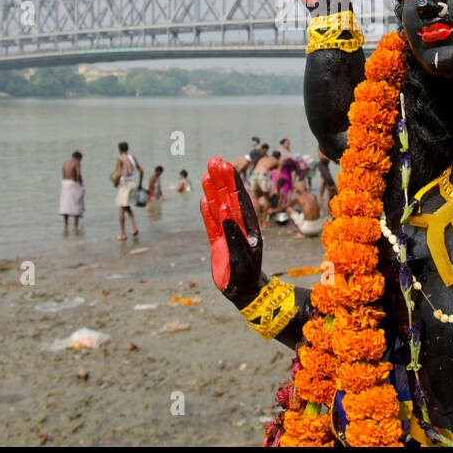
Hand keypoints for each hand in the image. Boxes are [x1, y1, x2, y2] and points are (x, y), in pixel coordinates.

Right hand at [200, 157, 263, 305]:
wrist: (244, 292)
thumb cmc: (247, 276)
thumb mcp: (242, 256)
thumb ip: (233, 235)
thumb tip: (224, 212)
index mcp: (249, 226)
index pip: (240, 199)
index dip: (233, 182)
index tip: (226, 165)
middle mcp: (239, 226)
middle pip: (228, 198)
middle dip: (222, 180)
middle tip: (214, 160)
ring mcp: (228, 233)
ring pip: (218, 207)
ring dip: (213, 191)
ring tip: (206, 173)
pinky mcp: (218, 243)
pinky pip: (211, 224)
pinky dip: (207, 211)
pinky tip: (204, 198)